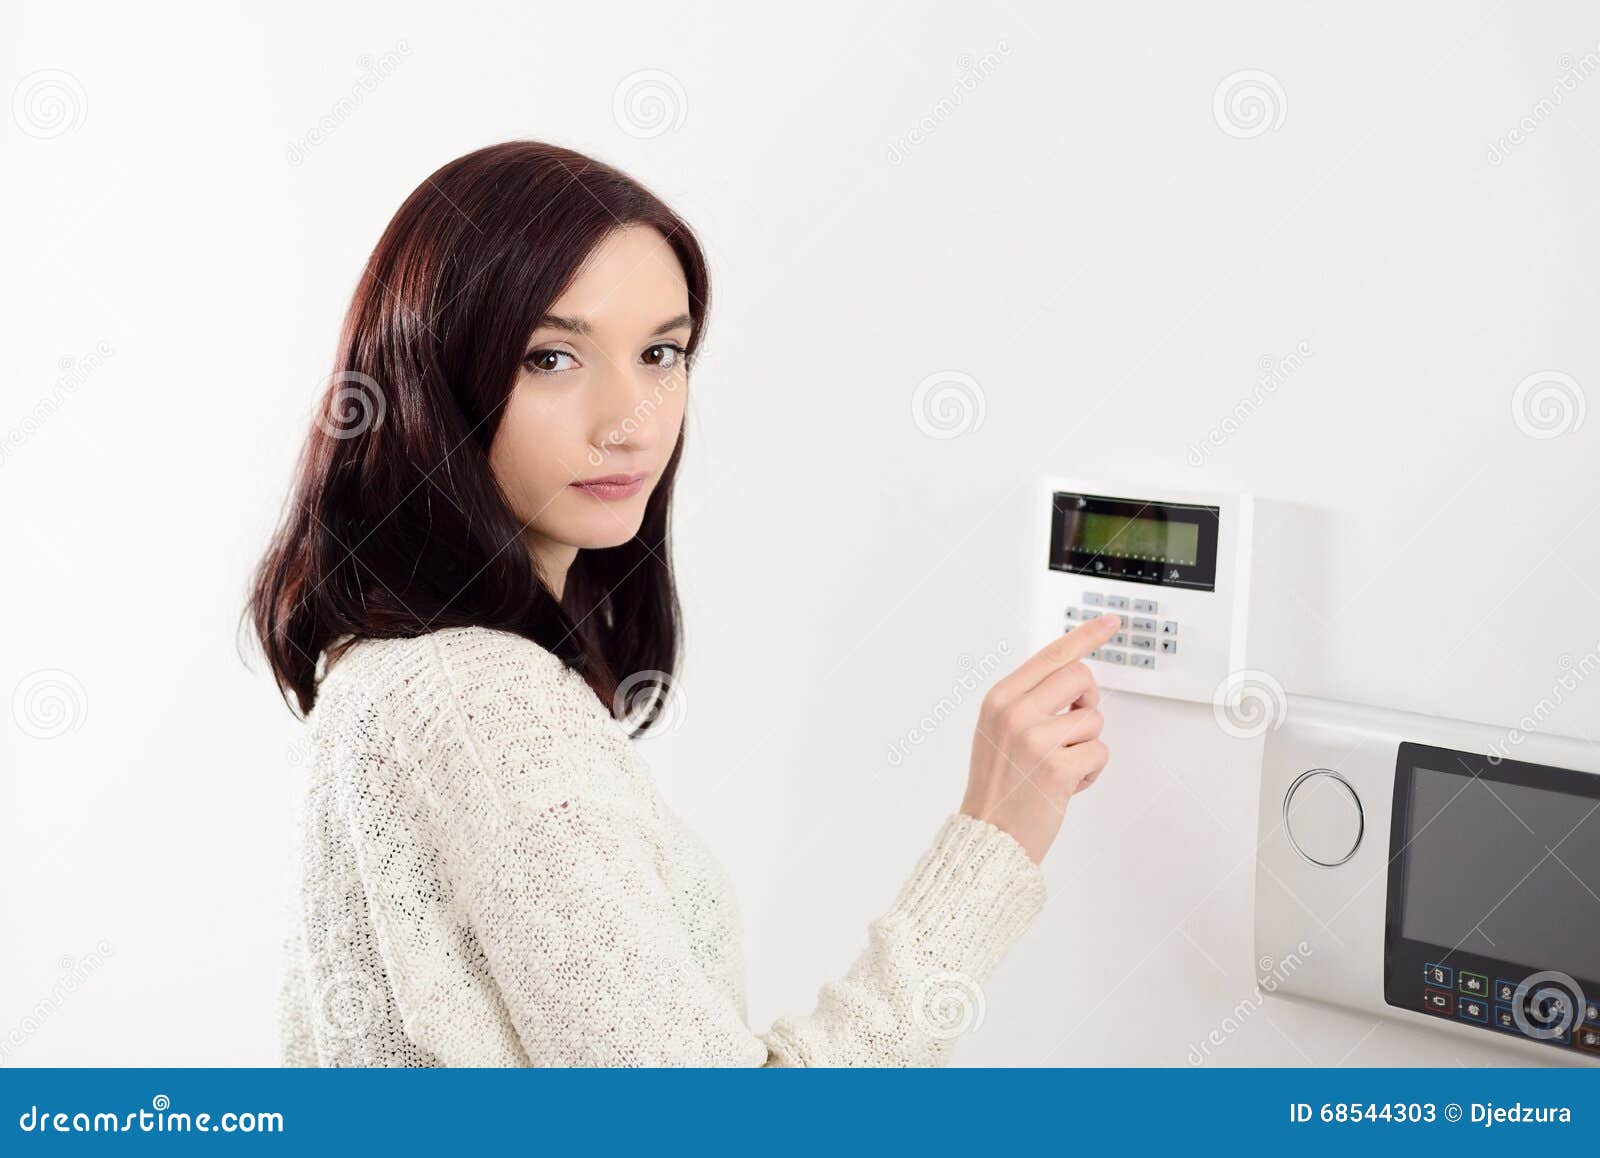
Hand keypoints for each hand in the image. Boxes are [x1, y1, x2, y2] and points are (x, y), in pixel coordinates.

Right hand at [960, 612, 1117, 863]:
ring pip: (1094, 720)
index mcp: (1000, 699)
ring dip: (1085, 746)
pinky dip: (1089, 773)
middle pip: (1080, 677)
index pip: (1051, 655)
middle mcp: (1015, 713)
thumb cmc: (999, 784)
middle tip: (1073, 725)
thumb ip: (1028, 699)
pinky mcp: (1058, 767)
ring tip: (1058, 767)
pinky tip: (1065, 786)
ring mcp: (1036, 739)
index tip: (1111, 622)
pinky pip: (1099, 753)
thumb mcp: (999, 729)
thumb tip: (1073, 675)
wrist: (989, 836)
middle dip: (1087, 701)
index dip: (1085, 636)